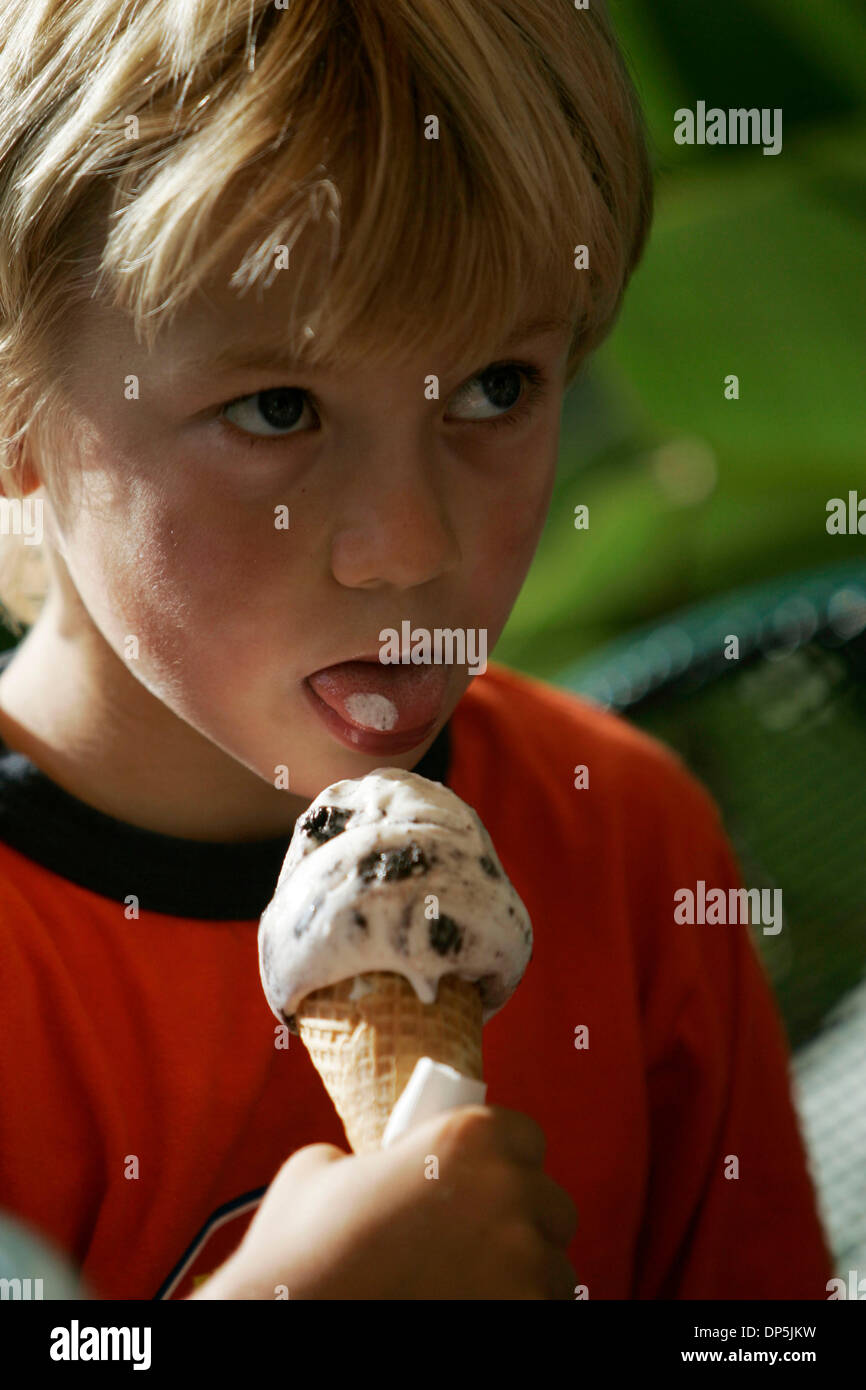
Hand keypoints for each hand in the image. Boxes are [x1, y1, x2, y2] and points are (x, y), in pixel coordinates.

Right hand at [190, 1105, 577, 1298]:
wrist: (283, 1315)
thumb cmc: (299, 1250)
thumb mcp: (323, 1170)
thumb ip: (375, 1157)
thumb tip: (381, 1166)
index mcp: (468, 1138)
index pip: (526, 1136)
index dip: (504, 1160)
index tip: (483, 1184)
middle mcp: (509, 1194)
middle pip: (551, 1206)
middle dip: (522, 1224)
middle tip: (474, 1247)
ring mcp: (524, 1268)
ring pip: (554, 1272)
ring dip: (524, 1280)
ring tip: (468, 1290)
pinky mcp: (523, 1323)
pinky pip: (543, 1315)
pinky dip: (515, 1314)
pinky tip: (474, 1314)